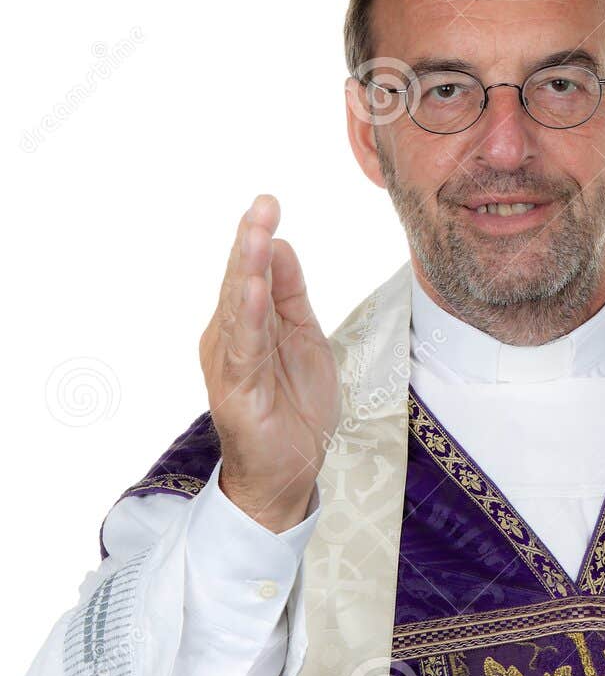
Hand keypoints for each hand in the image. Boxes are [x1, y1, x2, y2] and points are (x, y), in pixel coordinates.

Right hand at [199, 194, 339, 532]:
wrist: (290, 471)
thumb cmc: (296, 407)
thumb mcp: (305, 339)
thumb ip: (290, 296)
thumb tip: (280, 245)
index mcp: (245, 324)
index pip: (248, 274)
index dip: (257, 239)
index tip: (268, 203)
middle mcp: (229, 339)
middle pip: (239, 283)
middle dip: (250, 243)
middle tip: (263, 205)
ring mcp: (230, 365)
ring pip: (239, 311)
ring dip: (246, 271)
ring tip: (256, 236)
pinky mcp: (238, 392)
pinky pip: (244, 350)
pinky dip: (249, 319)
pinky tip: (252, 291)